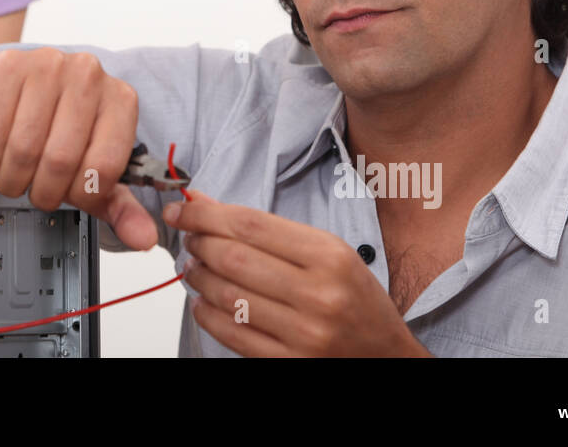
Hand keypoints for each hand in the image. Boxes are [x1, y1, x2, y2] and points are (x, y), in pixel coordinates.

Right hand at [0, 47, 157, 250]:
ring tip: (15, 174)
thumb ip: (119, 204)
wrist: (3, 94)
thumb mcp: (90, 166)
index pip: (105, 167)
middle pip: (62, 160)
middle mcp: (89, 75)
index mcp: (120, 99)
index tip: (72, 195)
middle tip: (37, 190)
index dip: (81, 195)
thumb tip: (143, 237)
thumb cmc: (51, 128)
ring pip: (24, 149)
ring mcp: (48, 65)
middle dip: (43, 191)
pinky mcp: (8, 66)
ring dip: (12, 178)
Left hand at [164, 191, 431, 355]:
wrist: (386, 356)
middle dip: (199, 243)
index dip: (206, 214)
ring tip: (194, 267)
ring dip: (198, 278)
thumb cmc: (354, 297)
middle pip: (234, 258)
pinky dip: (207, 314)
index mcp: (330, 256)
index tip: (182, 208)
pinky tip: (202, 301)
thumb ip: (266, 229)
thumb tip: (203, 204)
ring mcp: (304, 334)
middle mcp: (319, 294)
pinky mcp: (289, 363)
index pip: (251, 225)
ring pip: (228, 297)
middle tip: (189, 238)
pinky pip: (232, 334)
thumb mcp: (326, 252)